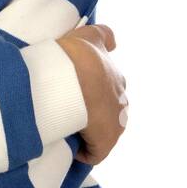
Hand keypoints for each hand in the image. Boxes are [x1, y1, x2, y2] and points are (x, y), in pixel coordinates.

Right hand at [58, 24, 127, 165]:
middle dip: (92, 114)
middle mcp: (121, 102)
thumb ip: (104, 35)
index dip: (94, 94)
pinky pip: (95, 152)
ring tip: (65, 128)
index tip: (77, 95)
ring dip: (87, 133)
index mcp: (116, 79)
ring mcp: (116, 123)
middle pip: (108, 113)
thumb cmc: (79, 54)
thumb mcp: (91, 35)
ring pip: (102, 133)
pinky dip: (83, 151)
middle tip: (68, 112)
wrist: (77, 73)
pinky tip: (68, 145)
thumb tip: (113, 43)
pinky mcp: (105, 142)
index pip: (108, 90)